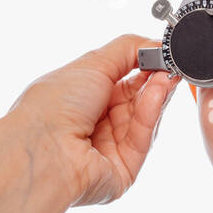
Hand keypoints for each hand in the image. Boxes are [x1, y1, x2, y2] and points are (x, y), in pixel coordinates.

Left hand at [6, 34, 181, 205]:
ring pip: (143, 118)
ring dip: (155, 94)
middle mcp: (94, 122)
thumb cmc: (52, 107)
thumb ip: (128, 50)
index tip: (162, 54)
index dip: (144, 67)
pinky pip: (143, 138)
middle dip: (154, 80)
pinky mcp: (124, 169)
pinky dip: (151, 114)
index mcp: (81, 97)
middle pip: (137, 99)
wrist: (42, 150)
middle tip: (169, 64)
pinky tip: (158, 93)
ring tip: (166, 77)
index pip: (122, 81)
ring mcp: (109, 147)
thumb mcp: (92, 63)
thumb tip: (155, 44)